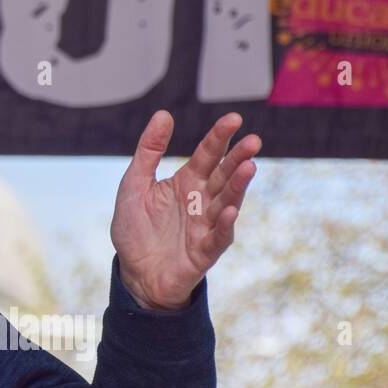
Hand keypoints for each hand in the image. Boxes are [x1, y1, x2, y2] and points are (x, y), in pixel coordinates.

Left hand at [110, 110, 260, 310]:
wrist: (134, 273)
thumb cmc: (136, 228)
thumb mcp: (135, 184)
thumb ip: (148, 151)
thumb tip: (163, 114)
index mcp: (186, 182)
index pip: (207, 155)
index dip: (219, 137)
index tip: (234, 118)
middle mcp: (202, 201)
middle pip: (223, 175)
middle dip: (237, 158)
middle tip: (253, 141)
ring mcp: (206, 226)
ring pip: (227, 202)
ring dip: (237, 187)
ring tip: (248, 167)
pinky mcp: (204, 251)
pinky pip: (218, 236)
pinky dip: (224, 224)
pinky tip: (229, 210)